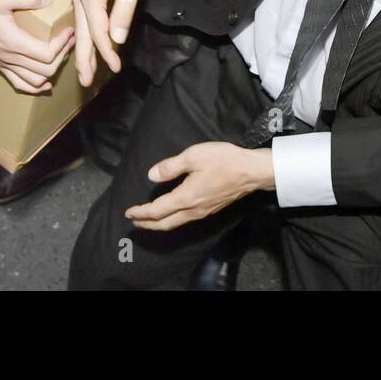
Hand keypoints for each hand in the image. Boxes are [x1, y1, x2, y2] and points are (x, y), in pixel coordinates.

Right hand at [0, 0, 71, 93]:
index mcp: (14, 42)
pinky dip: (35, 85)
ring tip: (61, 54)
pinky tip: (44, 81)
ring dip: (52, 71)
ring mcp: (4, 64)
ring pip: (35, 81)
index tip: (69, 29)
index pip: (47, 54)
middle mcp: (10, 58)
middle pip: (46, 70)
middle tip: (69, 39)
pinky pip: (20, 84)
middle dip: (63, 55)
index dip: (63, 44)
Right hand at [71, 0, 147, 85]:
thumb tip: (116, 39)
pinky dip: (84, 34)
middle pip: (81, 34)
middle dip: (83, 59)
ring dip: (82, 48)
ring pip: (79, 27)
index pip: (98, 32)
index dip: (106, 52)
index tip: (116, 68)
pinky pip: (81, 17)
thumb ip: (123, 12)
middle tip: (85, 82)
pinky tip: (88, 41)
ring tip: (85, 69)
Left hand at [125, 142, 274, 230]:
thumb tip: (151, 175)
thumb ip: (171, 166)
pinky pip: (185, 220)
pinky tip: (171, 213)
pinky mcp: (210, 209)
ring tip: (148, 220)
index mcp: (186, 197)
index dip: (141, 213)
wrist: (251, 172)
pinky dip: (171, 220)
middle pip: (165, 224)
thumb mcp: (194, 156)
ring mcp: (202, 212)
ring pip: (175, 224)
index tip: (128, 212)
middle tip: (134, 221)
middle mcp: (192, 210)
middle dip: (147, 224)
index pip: (157, 211)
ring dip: (158, 224)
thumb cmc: (223, 161)